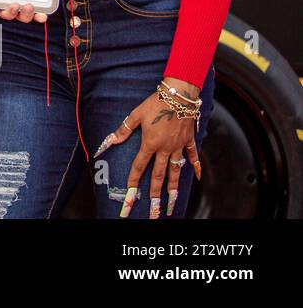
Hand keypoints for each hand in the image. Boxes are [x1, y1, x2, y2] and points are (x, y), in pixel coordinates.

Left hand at [94, 76, 201, 217]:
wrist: (178, 95)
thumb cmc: (155, 103)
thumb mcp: (135, 115)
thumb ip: (123, 130)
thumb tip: (109, 142)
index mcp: (150, 144)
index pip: (139, 167)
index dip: (133, 183)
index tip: (130, 198)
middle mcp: (165, 149)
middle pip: (159, 176)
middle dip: (155, 196)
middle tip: (154, 212)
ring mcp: (179, 146)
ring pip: (176, 172)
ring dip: (173, 189)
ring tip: (171, 205)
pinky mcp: (189, 141)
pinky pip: (193, 156)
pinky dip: (195, 166)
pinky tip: (198, 178)